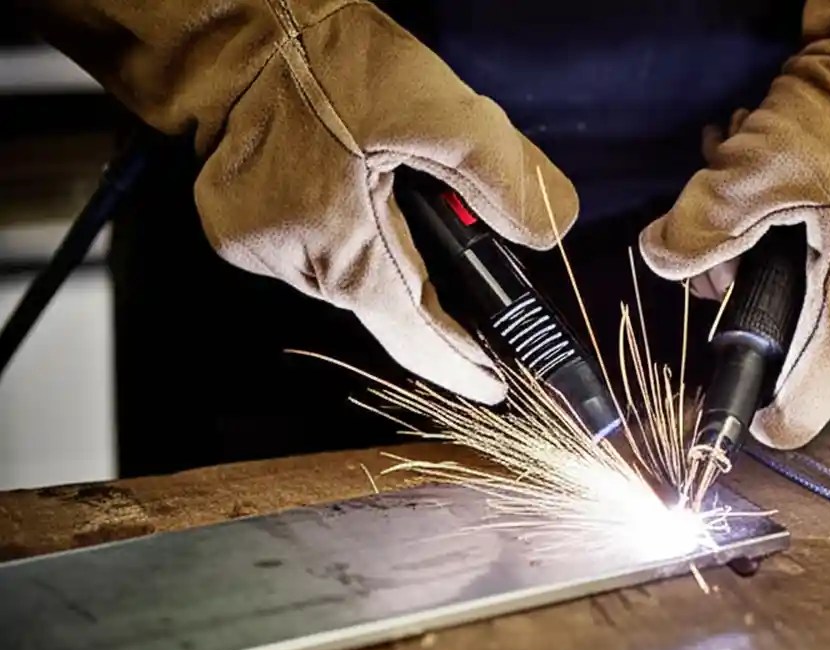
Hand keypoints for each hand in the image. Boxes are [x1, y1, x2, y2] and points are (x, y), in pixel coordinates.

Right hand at [25, 0, 576, 403]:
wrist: (234, 30)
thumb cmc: (329, 63)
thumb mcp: (441, 108)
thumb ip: (504, 177)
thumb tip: (547, 233)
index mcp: (347, 250)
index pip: (419, 337)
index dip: (464, 365)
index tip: (496, 385)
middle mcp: (298, 266)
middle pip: (390, 302)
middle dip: (433, 282)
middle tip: (466, 242)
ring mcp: (261, 251)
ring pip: (353, 274)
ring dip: (389, 251)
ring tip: (401, 193)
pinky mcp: (240, 231)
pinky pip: (315, 250)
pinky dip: (349, 231)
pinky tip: (357, 188)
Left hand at [641, 0, 829, 448]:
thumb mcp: (758, 160)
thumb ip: (704, 222)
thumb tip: (666, 257)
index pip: (817, 395)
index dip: (776, 414)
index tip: (750, 419)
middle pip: (818, 338)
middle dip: (763, 304)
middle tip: (727, 254)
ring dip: (793, 269)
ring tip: (765, 207)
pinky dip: (829, 248)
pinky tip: (807, 204)